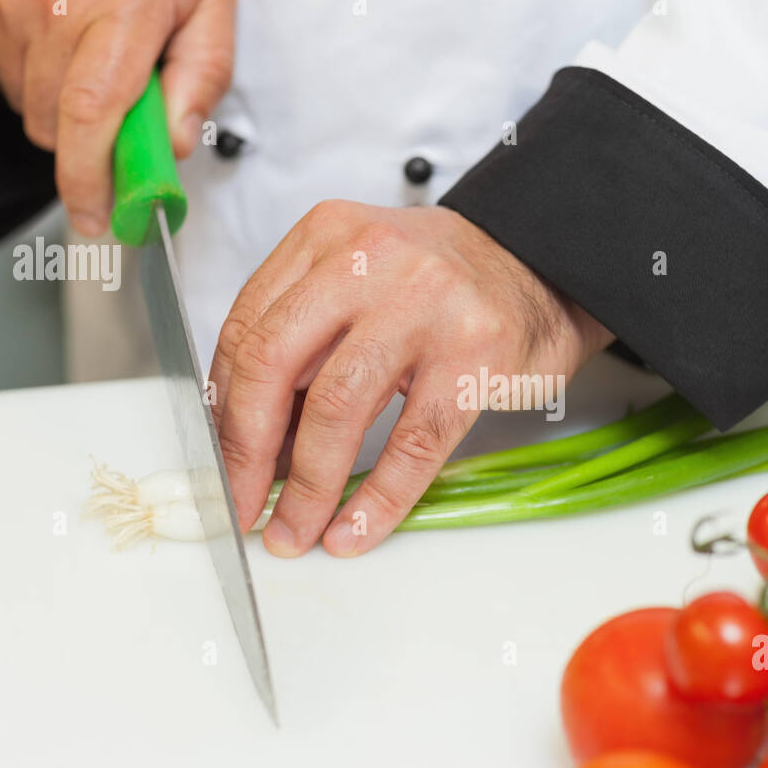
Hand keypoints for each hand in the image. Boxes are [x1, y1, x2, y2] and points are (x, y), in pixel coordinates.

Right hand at [0, 0, 234, 234]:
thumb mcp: (211, 8)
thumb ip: (201, 81)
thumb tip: (174, 145)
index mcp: (121, 7)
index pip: (90, 116)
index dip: (88, 181)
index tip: (97, 218)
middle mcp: (55, 2)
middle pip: (56, 126)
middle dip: (90, 146)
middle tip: (125, 116)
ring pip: (29, 106)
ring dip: (64, 109)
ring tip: (98, 61)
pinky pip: (4, 73)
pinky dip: (36, 76)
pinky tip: (65, 42)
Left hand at [210, 202, 613, 557]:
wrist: (545, 263)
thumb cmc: (443, 285)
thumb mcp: (361, 282)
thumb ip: (306, 340)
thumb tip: (255, 442)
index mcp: (327, 236)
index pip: (246, 330)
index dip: (225, 411)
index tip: (222, 464)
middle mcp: (370, 261)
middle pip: (274, 365)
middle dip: (247, 452)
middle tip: (242, 506)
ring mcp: (426, 306)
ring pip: (338, 409)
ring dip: (307, 487)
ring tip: (296, 530)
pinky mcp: (476, 355)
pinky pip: (413, 443)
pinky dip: (378, 499)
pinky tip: (356, 530)